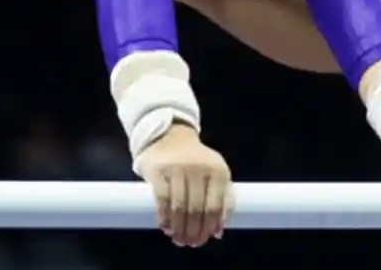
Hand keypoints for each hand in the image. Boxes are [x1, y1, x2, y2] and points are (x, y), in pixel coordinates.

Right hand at [134, 123, 232, 247]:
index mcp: (218, 171)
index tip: (205, 238)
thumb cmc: (197, 161)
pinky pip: (162, 200)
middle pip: (197, 209)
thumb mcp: (215, 174)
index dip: (210, 226)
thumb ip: (221, 199)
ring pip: (179, 207)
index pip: (215, 206)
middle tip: (190, 243)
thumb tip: (217, 232)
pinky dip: (164, 217)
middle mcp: (199, 168)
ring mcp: (177, 169)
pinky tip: (165, 226)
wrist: (170, 136)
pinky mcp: (159, 170)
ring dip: (178, 228)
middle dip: (194, 231)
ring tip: (178, 238)